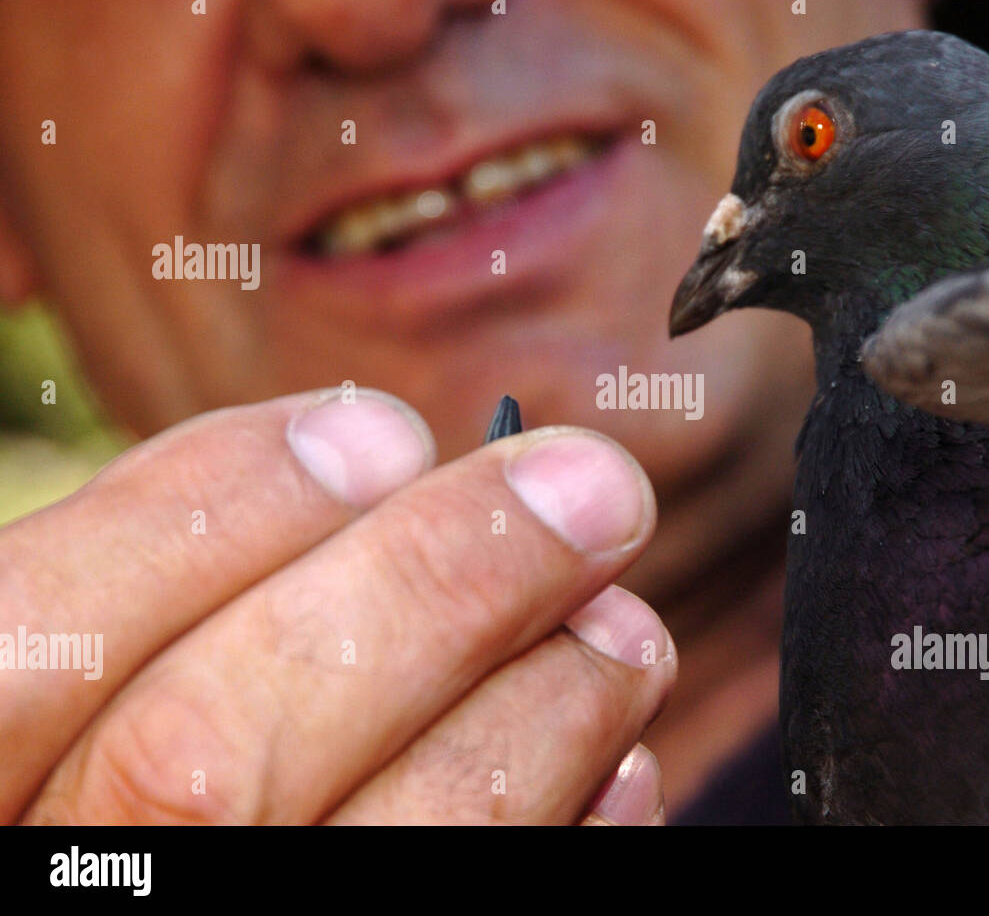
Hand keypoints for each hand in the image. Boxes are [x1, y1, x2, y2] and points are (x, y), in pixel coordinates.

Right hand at [2, 387, 672, 823]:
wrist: (174, 878)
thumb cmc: (120, 773)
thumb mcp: (85, 674)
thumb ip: (169, 582)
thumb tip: (371, 453)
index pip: (29, 645)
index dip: (210, 511)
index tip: (384, 426)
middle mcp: (68, 888)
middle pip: (212, 758)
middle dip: (430, 586)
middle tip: (589, 485)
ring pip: (381, 848)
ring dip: (538, 712)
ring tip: (622, 628)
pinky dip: (569, 831)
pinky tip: (616, 761)